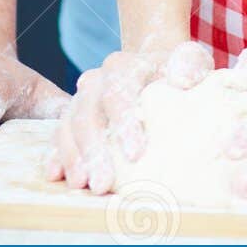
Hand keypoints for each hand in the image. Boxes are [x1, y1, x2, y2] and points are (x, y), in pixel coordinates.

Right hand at [47, 40, 212, 194]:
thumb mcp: (191, 62)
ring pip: (69, 126)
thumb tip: (180, 78)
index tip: (136, 155)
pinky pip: (58, 134)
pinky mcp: (71, 117)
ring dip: (73, 157)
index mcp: (124, 65)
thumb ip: (190, 64)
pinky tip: (56, 175)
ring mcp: (81, 98)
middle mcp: (96, 79)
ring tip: (81, 185)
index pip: (119, 91)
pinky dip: (56, 154)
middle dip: (93, 151)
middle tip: (103, 184)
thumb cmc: (177, 73)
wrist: (154, 70)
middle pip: (88, 113)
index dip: (124, 122)